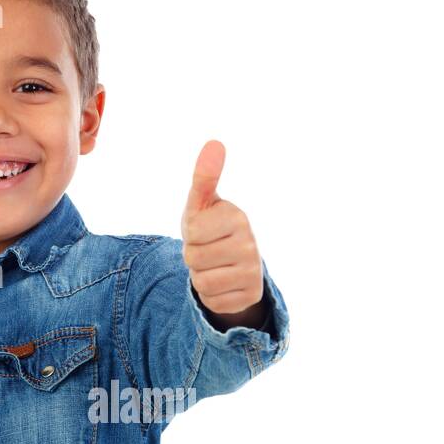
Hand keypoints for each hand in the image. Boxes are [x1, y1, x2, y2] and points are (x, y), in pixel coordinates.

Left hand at [181, 140, 264, 322]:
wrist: (230, 262)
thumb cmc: (210, 227)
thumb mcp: (201, 203)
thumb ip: (204, 176)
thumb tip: (214, 143)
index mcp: (238, 217)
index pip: (193, 232)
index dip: (190, 234)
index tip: (203, 230)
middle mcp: (251, 244)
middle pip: (194, 258)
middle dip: (193, 256)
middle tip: (207, 249)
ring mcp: (254, 272)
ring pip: (202, 282)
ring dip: (200, 275)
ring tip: (213, 265)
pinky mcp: (250, 296)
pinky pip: (213, 301)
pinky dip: (211, 294)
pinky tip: (222, 282)